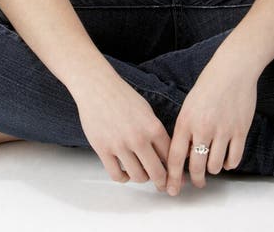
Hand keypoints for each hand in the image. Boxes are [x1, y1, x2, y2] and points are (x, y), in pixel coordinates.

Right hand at [73, 68, 171, 192]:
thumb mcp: (147, 111)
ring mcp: (120, 145)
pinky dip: (123, 178)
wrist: (98, 88)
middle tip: (162, 185)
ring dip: (142, 179)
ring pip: (138, 177)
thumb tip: (163, 153)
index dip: (174, 169)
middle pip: (156, 172)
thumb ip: (155, 132)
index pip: (169, 156)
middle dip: (162, 182)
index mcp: (153, 127)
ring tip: (142, 174)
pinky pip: (117, 175)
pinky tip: (125, 172)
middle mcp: (138, 138)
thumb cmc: (122, 96)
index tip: (174, 175)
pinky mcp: (103, 150)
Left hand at [165, 59, 258, 195]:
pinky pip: (234, 159)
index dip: (172, 177)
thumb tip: (186, 155)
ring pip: (215, 166)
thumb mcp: (189, 105)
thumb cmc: (209, 85)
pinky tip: (226, 159)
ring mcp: (223, 130)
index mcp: (186, 121)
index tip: (171, 190)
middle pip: (196, 167)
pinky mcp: (240, 130)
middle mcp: (203, 128)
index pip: (175, 157)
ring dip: (213, 169)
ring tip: (212, 164)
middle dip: (196, 180)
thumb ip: (186, 129)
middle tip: (197, 182)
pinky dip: (229, 164)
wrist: (233, 69)